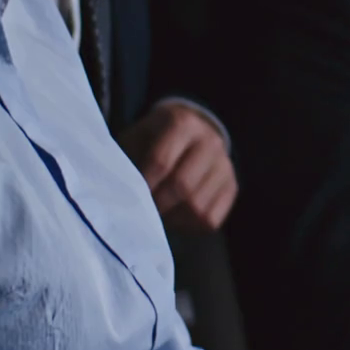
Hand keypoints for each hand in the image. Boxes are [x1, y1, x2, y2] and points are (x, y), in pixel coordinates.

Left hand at [115, 101, 237, 232]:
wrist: (189, 134)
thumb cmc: (151, 140)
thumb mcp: (136, 138)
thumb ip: (126, 160)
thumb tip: (117, 194)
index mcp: (183, 123)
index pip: (161, 162)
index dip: (143, 185)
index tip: (129, 198)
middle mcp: (210, 141)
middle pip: (182, 186)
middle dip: (158, 205)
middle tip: (142, 213)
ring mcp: (225, 165)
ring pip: (198, 207)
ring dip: (173, 219)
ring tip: (158, 215)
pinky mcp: (232, 186)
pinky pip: (211, 219)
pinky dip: (189, 227)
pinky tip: (175, 218)